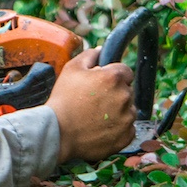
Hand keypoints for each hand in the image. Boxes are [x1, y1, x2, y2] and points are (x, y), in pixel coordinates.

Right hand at [45, 47, 134, 162]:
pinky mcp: (126, 136)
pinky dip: (118, 129)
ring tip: (95, 117)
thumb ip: (89, 55)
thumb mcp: (71, 69)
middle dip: (115, 94)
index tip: (101, 84)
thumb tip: (101, 51)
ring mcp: (127, 118)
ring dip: (118, 111)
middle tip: (94, 102)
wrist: (58, 133)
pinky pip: (128, 128)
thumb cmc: (63, 100)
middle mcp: (125, 96)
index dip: (112, 76)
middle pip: (127, 91)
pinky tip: (100, 129)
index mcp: (114, 78)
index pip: (125, 71)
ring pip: (128, 110)